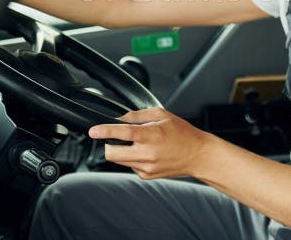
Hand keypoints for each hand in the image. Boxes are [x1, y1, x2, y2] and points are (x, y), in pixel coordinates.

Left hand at [88, 106, 211, 179]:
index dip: (105, 131)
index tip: (93, 131)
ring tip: (138, 144)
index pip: (123, 132)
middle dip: (108, 144)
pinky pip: (129, 166)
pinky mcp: (146, 176)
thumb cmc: (182, 133)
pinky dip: (132, 159)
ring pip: (118, 160)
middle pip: (112, 153)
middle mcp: (147, 153)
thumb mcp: (162, 115)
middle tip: (116, 138)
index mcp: (151, 135)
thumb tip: (119, 118)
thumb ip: (137, 115)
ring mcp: (146, 167)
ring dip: (121, 151)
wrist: (197, 155)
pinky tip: (146, 153)